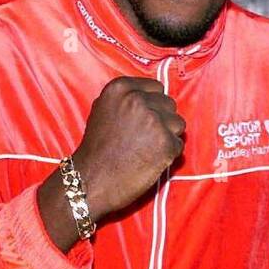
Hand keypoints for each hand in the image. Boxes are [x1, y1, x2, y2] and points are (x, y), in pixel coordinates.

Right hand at [72, 76, 185, 218]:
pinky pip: (178, 144)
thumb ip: (126, 99)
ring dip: (167, 136)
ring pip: (177, 123)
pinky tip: (150, 160)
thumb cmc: (97, 149)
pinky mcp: (165, 142)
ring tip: (146, 149)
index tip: (142, 119)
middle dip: (161, 120)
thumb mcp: (103, 110)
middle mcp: (137, 100)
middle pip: (169, 104)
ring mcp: (153, 120)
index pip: (155, 87)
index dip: (152, 105)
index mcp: (121, 88)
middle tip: (143, 138)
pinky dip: (169, 154)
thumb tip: (152, 95)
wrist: (90, 181)